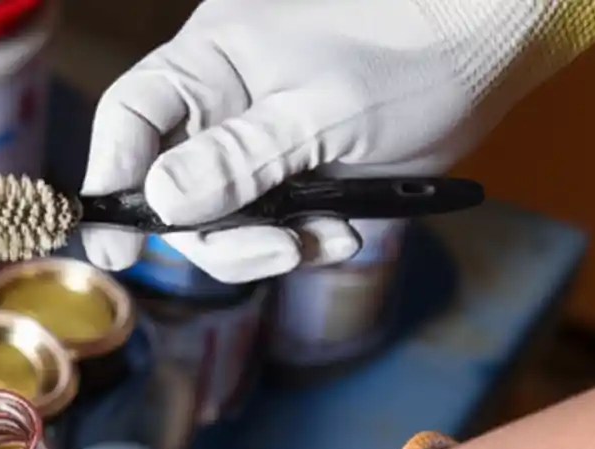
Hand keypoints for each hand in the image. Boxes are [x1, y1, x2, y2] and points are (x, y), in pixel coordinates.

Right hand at [79, 0, 545, 281]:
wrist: (482, 52)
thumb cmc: (408, 50)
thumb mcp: (321, 110)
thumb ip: (240, 156)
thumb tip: (162, 200)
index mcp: (207, 63)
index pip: (130, 119)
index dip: (112, 182)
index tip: (115, 248)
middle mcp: (218, 106)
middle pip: (169, 188)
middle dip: (214, 235)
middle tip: (273, 251)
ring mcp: (251, 144)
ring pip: (217, 220)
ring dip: (263, 247)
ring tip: (320, 240)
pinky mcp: (286, 176)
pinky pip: (266, 228)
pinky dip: (298, 243)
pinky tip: (339, 234)